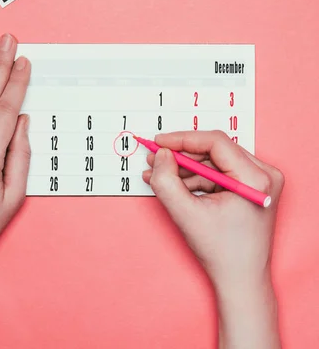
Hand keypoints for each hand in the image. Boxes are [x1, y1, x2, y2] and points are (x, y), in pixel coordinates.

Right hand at [143, 131, 283, 348]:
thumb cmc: (222, 253)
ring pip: (215, 161)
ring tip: (160, 174)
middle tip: (156, 158)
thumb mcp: (186, 214)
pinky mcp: (253, 187)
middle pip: (215, 150)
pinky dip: (197, 178)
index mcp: (256, 178)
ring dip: (187, 167)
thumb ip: (166, 181)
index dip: (183, 139)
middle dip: (182, 155)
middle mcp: (264, 175)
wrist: (241, 281)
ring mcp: (261, 181)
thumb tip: (161, 154)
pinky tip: (176, 184)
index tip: (159, 142)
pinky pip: (220, 173)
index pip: (216, 143)